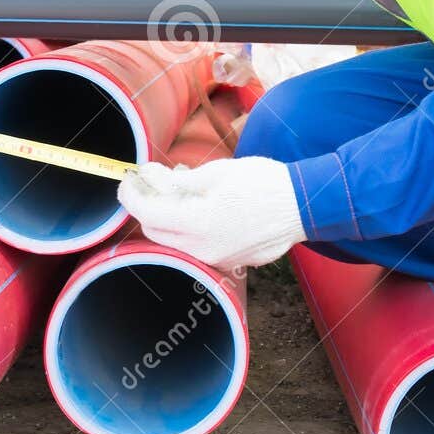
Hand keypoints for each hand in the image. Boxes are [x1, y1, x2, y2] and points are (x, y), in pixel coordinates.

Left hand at [117, 156, 306, 271]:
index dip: (130, 194)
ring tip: (181, 190)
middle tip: (150, 183)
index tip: (128, 179)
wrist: (306, 204)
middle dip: (147, 207)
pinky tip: (204, 207)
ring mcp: (217, 260)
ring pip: (176, 241)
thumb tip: (150, 177)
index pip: (145, 212)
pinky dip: (191, 228)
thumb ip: (177, 180)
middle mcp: (203, 249)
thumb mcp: (217, 172)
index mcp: (197, 223)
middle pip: (156, 231)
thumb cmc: (264, 183)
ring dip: (170, 218)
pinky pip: (199, 247)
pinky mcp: (230, 262)